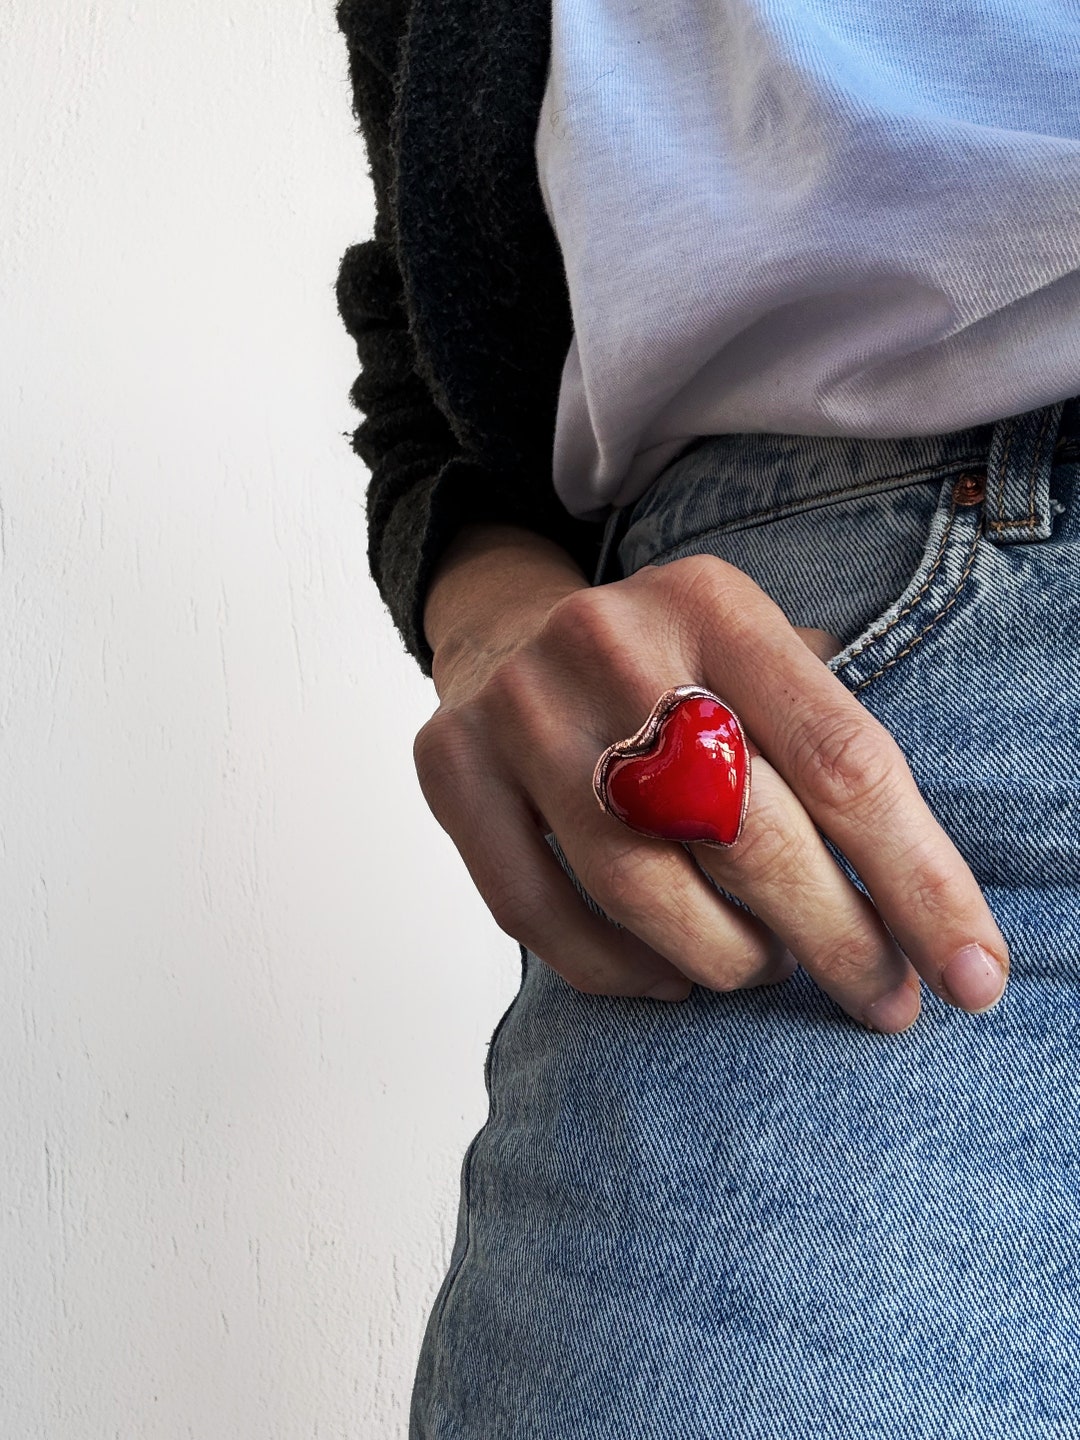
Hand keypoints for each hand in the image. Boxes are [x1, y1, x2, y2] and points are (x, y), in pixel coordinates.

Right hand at [414, 524, 1009, 1032]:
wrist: (510, 634)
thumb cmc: (668, 672)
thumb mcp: (753, 658)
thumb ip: (824, 748)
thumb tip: (928, 911)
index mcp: (713, 603)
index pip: (844, 760)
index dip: (919, 882)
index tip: (972, 976)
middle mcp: (609, 641)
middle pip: (747, 832)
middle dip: (836, 940)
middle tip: (881, 1001)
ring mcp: (517, 707)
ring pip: (642, 890)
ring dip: (726, 959)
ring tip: (763, 966)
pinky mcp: (449, 766)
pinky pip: (539, 916)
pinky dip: (620, 971)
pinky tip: (668, 977)